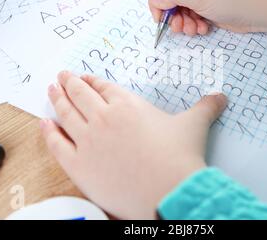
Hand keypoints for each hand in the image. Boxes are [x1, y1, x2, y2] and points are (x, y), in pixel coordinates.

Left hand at [39, 71, 226, 218]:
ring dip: (56, 99)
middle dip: (70, 82)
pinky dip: (49, 131)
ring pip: (66, 114)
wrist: (168, 191)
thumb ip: (206, 107)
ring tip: (50, 89)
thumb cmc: (179, 157)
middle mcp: (103, 118)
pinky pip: (57, 144)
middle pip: (80, 94)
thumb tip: (222, 97)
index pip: (103, 87)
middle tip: (62, 75)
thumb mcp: (194, 125)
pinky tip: (44, 122)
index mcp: (126, 105)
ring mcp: (88, 141)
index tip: (85, 77)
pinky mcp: (79, 165)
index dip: (92, 80)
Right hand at [148, 0, 266, 36]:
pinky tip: (203, 29)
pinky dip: (194, 25)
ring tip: (193, 30)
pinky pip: (191, 17)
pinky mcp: (207, 7)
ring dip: (184, 23)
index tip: (157, 16)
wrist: (260, 12)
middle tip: (177, 27)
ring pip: (180, 10)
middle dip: (173, 15)